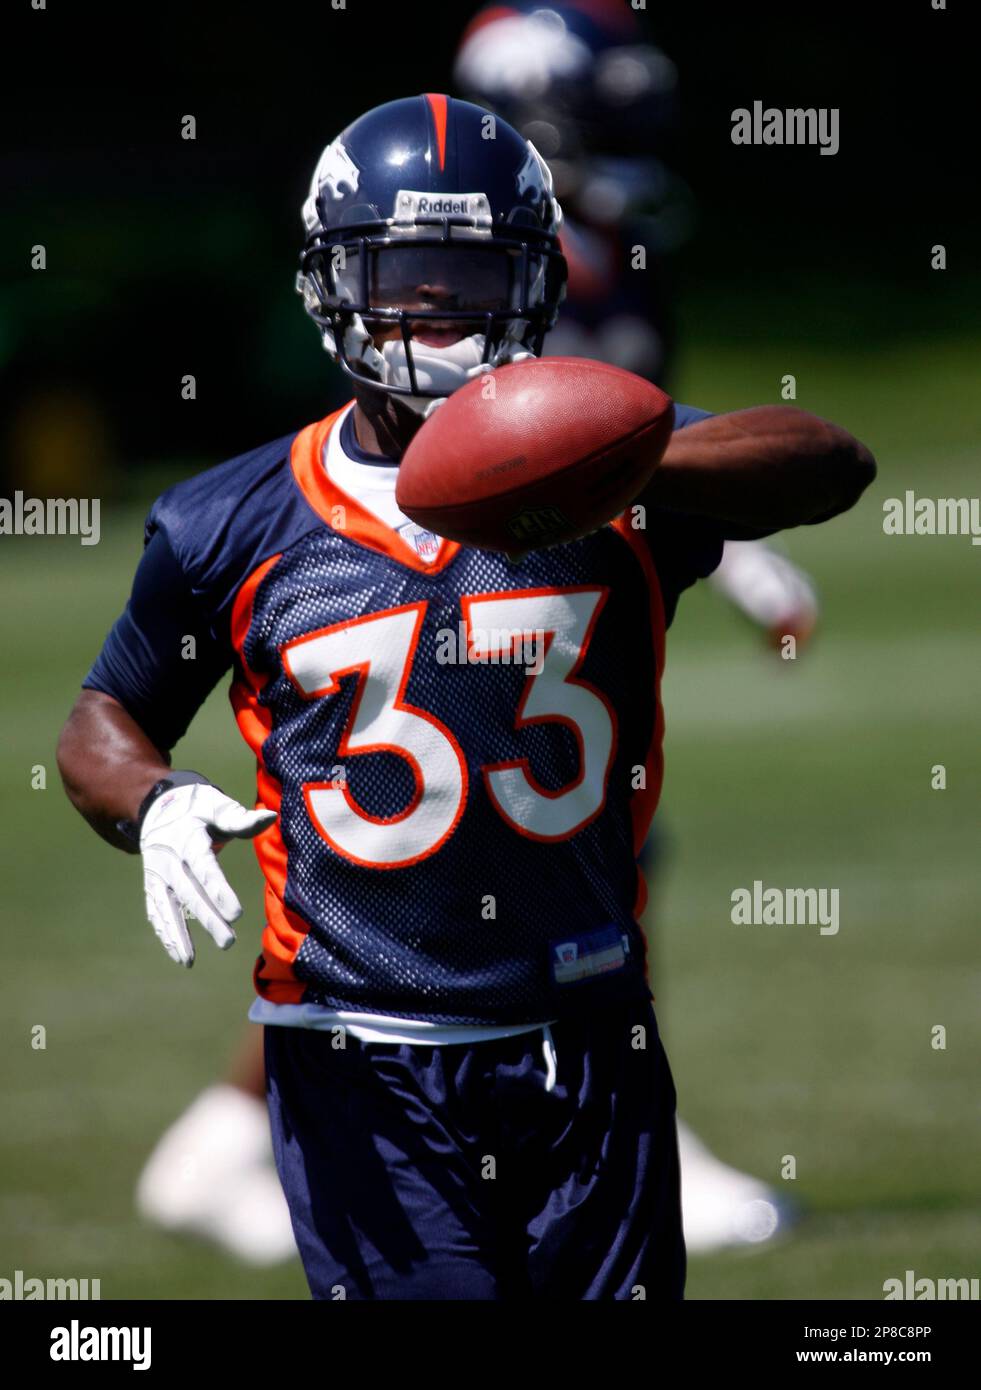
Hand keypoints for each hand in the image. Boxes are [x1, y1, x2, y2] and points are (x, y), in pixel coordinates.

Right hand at [140, 783, 276, 966]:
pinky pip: (156, 912)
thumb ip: (240, 819)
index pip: (204, 868)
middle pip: (188, 893)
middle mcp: (168, 860)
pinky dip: (165, 934)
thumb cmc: (197, 808)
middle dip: (207, 918)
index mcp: (187, 839)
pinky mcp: (151, 886)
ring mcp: (156, 875)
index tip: (236, 914)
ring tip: (189, 962)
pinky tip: (179, 955)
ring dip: (177, 935)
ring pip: (165, 908)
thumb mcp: (217, 806)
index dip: (219, 890)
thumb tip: (271, 817)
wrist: (156, 808)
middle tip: (228, 942)